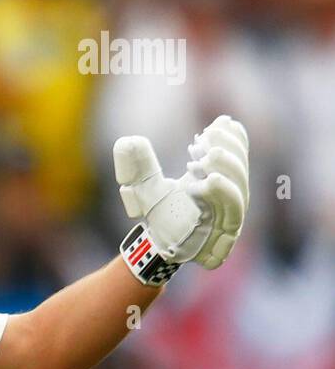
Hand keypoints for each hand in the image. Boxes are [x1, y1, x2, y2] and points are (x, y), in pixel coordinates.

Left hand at [113, 115, 248, 281]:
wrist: (154, 246)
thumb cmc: (157, 214)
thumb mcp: (144, 185)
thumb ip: (139, 163)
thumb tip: (128, 141)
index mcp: (217, 179)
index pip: (235, 155)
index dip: (233, 138)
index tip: (221, 122)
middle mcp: (228, 197)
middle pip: (240, 171)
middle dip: (229, 151)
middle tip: (207, 138)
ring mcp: (229, 217)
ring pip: (238, 191)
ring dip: (226, 170)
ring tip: (207, 157)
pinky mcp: (224, 236)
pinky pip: (231, 214)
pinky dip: (221, 195)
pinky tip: (204, 183)